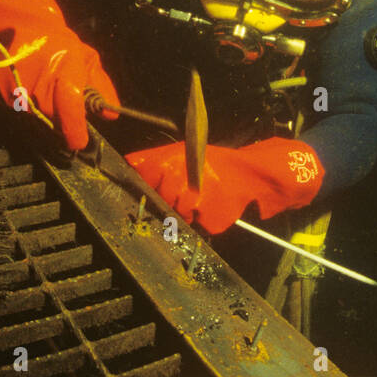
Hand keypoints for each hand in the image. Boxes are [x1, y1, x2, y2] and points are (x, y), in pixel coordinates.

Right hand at [0, 0, 118, 150]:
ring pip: (37, 120)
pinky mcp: (2, 93)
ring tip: (48, 95)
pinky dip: (29, 109)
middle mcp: (39, 82)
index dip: (75, 132)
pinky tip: (32, 92)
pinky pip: (20, 113)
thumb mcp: (85, 57)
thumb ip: (100, 86)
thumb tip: (110, 114)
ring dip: (45, 117)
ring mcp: (18, 89)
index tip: (79, 142)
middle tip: (66, 111)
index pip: (70, 111)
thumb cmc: (56, 42)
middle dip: (63, 123)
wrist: (17, 23)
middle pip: (54, 122)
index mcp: (63, 70)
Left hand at [126, 138, 323, 234]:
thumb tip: (128, 163)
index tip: (157, 183)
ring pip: (179, 216)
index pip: (145, 179)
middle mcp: (182, 182)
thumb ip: (152, 158)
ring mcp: (197, 205)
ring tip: (203, 195)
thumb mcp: (182, 151)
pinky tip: (214, 205)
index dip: (149, 183)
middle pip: (161, 201)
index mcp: (172, 163)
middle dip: (171, 197)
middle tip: (188, 188)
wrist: (248, 174)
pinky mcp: (210, 221)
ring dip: (188, 209)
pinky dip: (204, 218)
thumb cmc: (212, 162)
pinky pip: (198, 225)